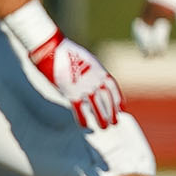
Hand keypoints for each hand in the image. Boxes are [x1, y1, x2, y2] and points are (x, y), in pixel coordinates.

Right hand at [5, 0, 125, 129]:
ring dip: (101, 118)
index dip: (118, 99)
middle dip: (112, 112)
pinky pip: (79, 109)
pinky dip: (82, 119)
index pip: (113, 88)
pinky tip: (85, 126)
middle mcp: (95, 81)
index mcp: (99, 71)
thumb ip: (91, 72)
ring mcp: (84, 87)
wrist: (53, 48)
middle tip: (115, 122)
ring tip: (104, 127)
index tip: (122, 108)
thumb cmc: (66, 52)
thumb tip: (93, 80)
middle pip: (107, 100)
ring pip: (97, 107)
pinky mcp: (71, 92)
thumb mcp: (86, 59)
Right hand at [132, 0, 175, 56]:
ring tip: (143, 52)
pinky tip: (140, 39)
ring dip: (141, 42)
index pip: (158, 36)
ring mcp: (146, 10)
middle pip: (147, 35)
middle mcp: (153, 13)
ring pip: (140, 30)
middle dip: (148, 47)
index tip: (161, 53)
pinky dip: (138, 33)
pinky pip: (138, 24)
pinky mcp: (143, 7)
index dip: (159, 46)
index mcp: (164, 14)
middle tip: (151, 57)